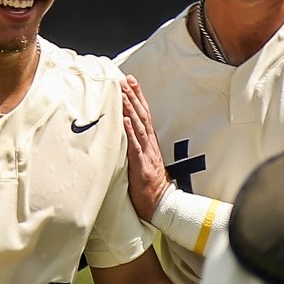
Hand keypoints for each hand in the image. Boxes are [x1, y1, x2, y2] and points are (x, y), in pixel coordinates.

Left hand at [122, 77, 170, 222]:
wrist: (160, 203)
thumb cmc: (149, 184)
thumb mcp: (143, 160)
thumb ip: (136, 146)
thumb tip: (125, 131)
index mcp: (150, 142)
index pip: (144, 114)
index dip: (138, 97)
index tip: (130, 81)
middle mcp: (149, 144)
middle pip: (142, 115)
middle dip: (133, 96)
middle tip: (124, 80)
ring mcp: (146, 154)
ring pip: (138, 127)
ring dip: (130, 109)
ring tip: (122, 93)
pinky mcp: (141, 165)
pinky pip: (135, 146)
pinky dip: (130, 132)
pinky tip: (124, 120)